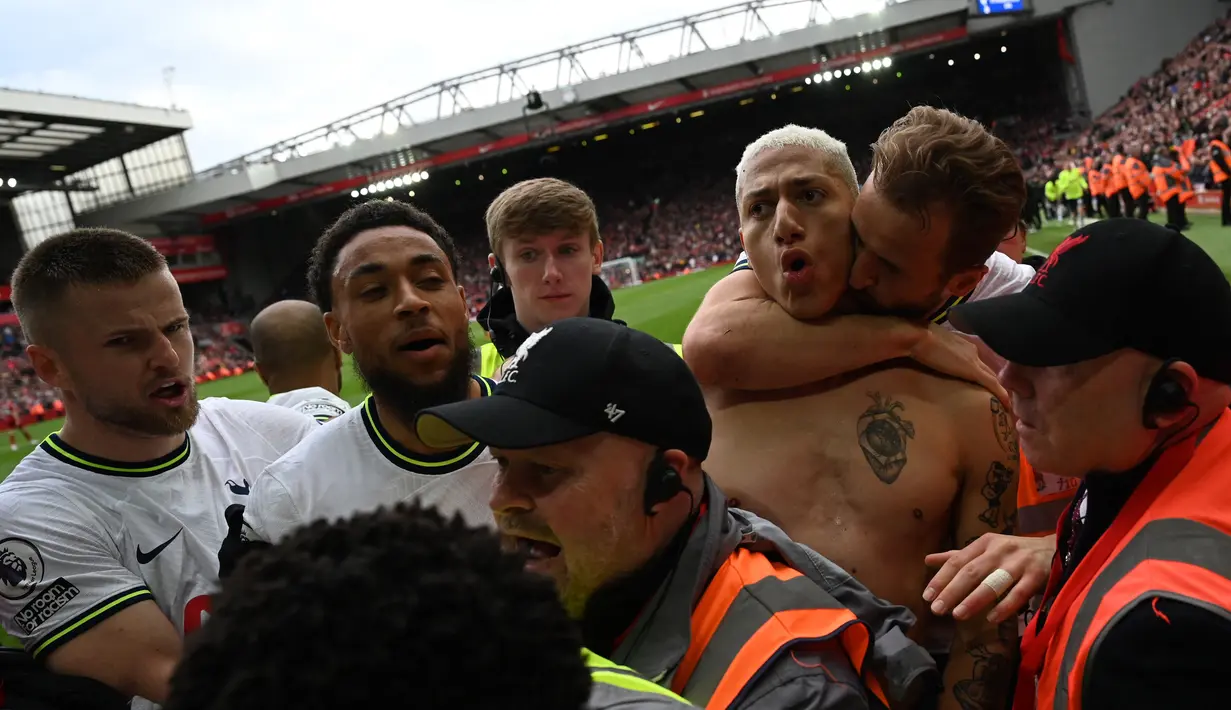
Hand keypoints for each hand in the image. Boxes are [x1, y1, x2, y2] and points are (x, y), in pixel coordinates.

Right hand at [909, 326, 1010, 411]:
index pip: (977, 362)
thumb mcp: (930, 347)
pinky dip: (1000, 394)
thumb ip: (936, 354)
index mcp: (962, 345)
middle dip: (994, 381)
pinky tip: (1006, 404)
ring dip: (998, 388)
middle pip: (988, 369)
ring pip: (992, 376)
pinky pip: (992, 384)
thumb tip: (929, 361)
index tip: (984, 383)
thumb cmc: (917, 339)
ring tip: (1003, 401)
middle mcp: (972, 351)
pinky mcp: (972, 371)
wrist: (918, 336)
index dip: (982, 373)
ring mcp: (973, 361)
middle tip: (999, 396)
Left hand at [922, 533, 1055, 623]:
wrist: (1055, 550)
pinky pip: (1019, 594)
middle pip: (971, 572)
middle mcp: (1000, 550)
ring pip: (993, 582)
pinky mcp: (1037, 576)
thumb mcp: (986, 550)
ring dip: (974, 599)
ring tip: (958, 615)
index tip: (927, 596)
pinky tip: (991, 619)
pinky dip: (1004, 607)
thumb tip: (928, 560)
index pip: (958, 561)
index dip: (941, 578)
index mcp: (984, 543)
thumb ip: (959, 556)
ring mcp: (1019, 563)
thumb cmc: (1013, 553)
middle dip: (952, 591)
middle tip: (937, 609)